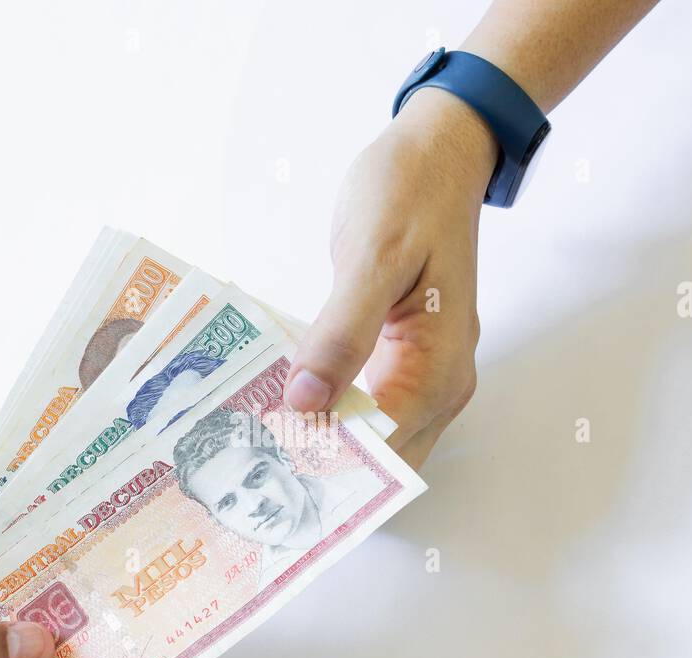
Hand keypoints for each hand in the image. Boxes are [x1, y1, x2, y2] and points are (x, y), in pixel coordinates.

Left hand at [283, 87, 497, 468]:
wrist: (441, 153)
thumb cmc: (412, 194)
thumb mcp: (373, 256)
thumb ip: (341, 333)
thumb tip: (304, 402)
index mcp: (439, 368)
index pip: (382, 450)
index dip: (326, 466)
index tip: (265, 469)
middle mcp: (441, 386)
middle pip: (381, 461)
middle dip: (322, 468)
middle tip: (250, 467)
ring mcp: (426, 377)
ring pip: (376, 442)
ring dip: (324, 446)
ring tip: (259, 447)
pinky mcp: (404, 362)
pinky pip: (369, 409)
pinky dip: (331, 417)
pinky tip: (285, 410)